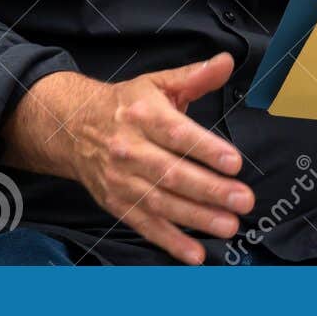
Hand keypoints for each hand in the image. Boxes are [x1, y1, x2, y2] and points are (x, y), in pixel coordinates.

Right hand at [1, 54, 253, 263]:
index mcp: (143, 115)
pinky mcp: (117, 203)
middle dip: (210, 190)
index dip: (206, 149)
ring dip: (197, 218)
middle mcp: (130, 150)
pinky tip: (196, 254)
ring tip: (229, 225)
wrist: (72, 128)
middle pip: (172, 173)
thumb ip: (195, 76)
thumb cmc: (127, 105)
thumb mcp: (158, 83)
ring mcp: (122, 180)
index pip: (176, 134)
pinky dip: (170, 242)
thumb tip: (226, 61)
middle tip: (244, 200)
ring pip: (161, 203)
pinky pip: (145, 225)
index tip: (235, 163)